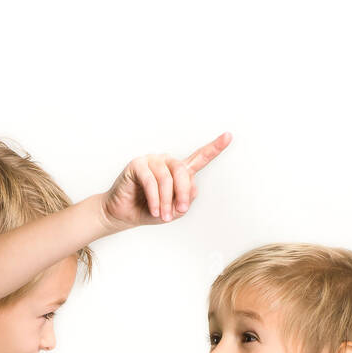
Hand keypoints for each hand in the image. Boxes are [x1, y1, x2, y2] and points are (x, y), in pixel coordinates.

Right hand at [100, 131, 231, 230]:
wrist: (123, 214)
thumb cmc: (148, 210)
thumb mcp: (173, 211)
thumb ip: (185, 201)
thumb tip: (191, 190)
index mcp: (179, 170)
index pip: (199, 158)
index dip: (215, 148)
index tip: (228, 136)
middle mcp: (167, 162)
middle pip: (183, 171)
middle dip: (183, 192)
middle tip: (180, 210)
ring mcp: (152, 161)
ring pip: (166, 178)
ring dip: (166, 200)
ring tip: (163, 216)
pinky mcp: (137, 165)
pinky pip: (151, 181)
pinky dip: (154, 198)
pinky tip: (155, 210)